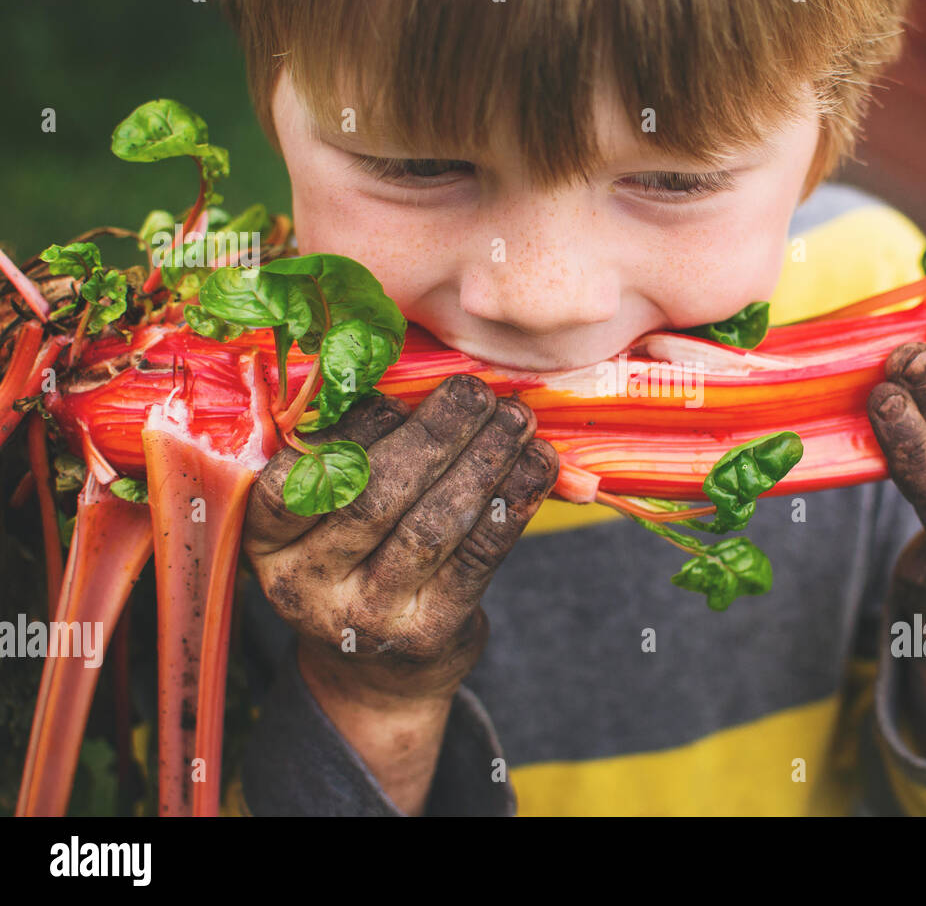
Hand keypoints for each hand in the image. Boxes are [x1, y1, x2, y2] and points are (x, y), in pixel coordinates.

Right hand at [244, 375, 558, 698]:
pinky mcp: (426, 633)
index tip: (403, 392)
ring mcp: (365, 615)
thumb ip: (356, 453)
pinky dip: (514, 500)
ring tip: (515, 419)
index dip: (355, 428)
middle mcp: (303, 582)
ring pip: (431, 525)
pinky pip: (477, 556)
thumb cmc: (356, 559)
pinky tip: (537, 463)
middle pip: (374, 495)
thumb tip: (423, 378)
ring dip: (483, 461)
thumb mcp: (326, 516)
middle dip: (435, 434)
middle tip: (477, 392)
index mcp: (265, 539)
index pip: (297, 477)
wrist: (377, 671)